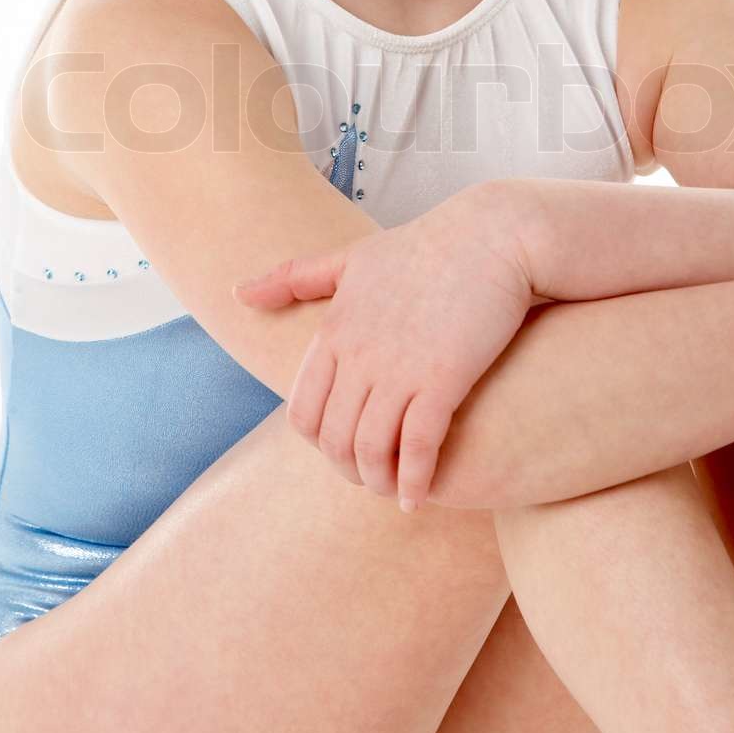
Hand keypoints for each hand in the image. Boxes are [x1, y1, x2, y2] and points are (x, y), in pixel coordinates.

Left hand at [232, 183, 540, 510]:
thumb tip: (238, 294)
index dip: (319, 444)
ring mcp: (398, 369)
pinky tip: (417, 497)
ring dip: (378, 482)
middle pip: (334, 439)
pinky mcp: (443, 379)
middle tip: (371, 479)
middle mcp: (358, 354)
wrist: (495, 235)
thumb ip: (293, 278)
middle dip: (349, 469)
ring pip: (370, 450)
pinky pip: (417, 448)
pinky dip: (413, 481)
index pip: (303, 412)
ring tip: (393, 492)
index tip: (345, 450)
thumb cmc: (427, 246)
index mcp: (333, 330)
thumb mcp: (351, 258)